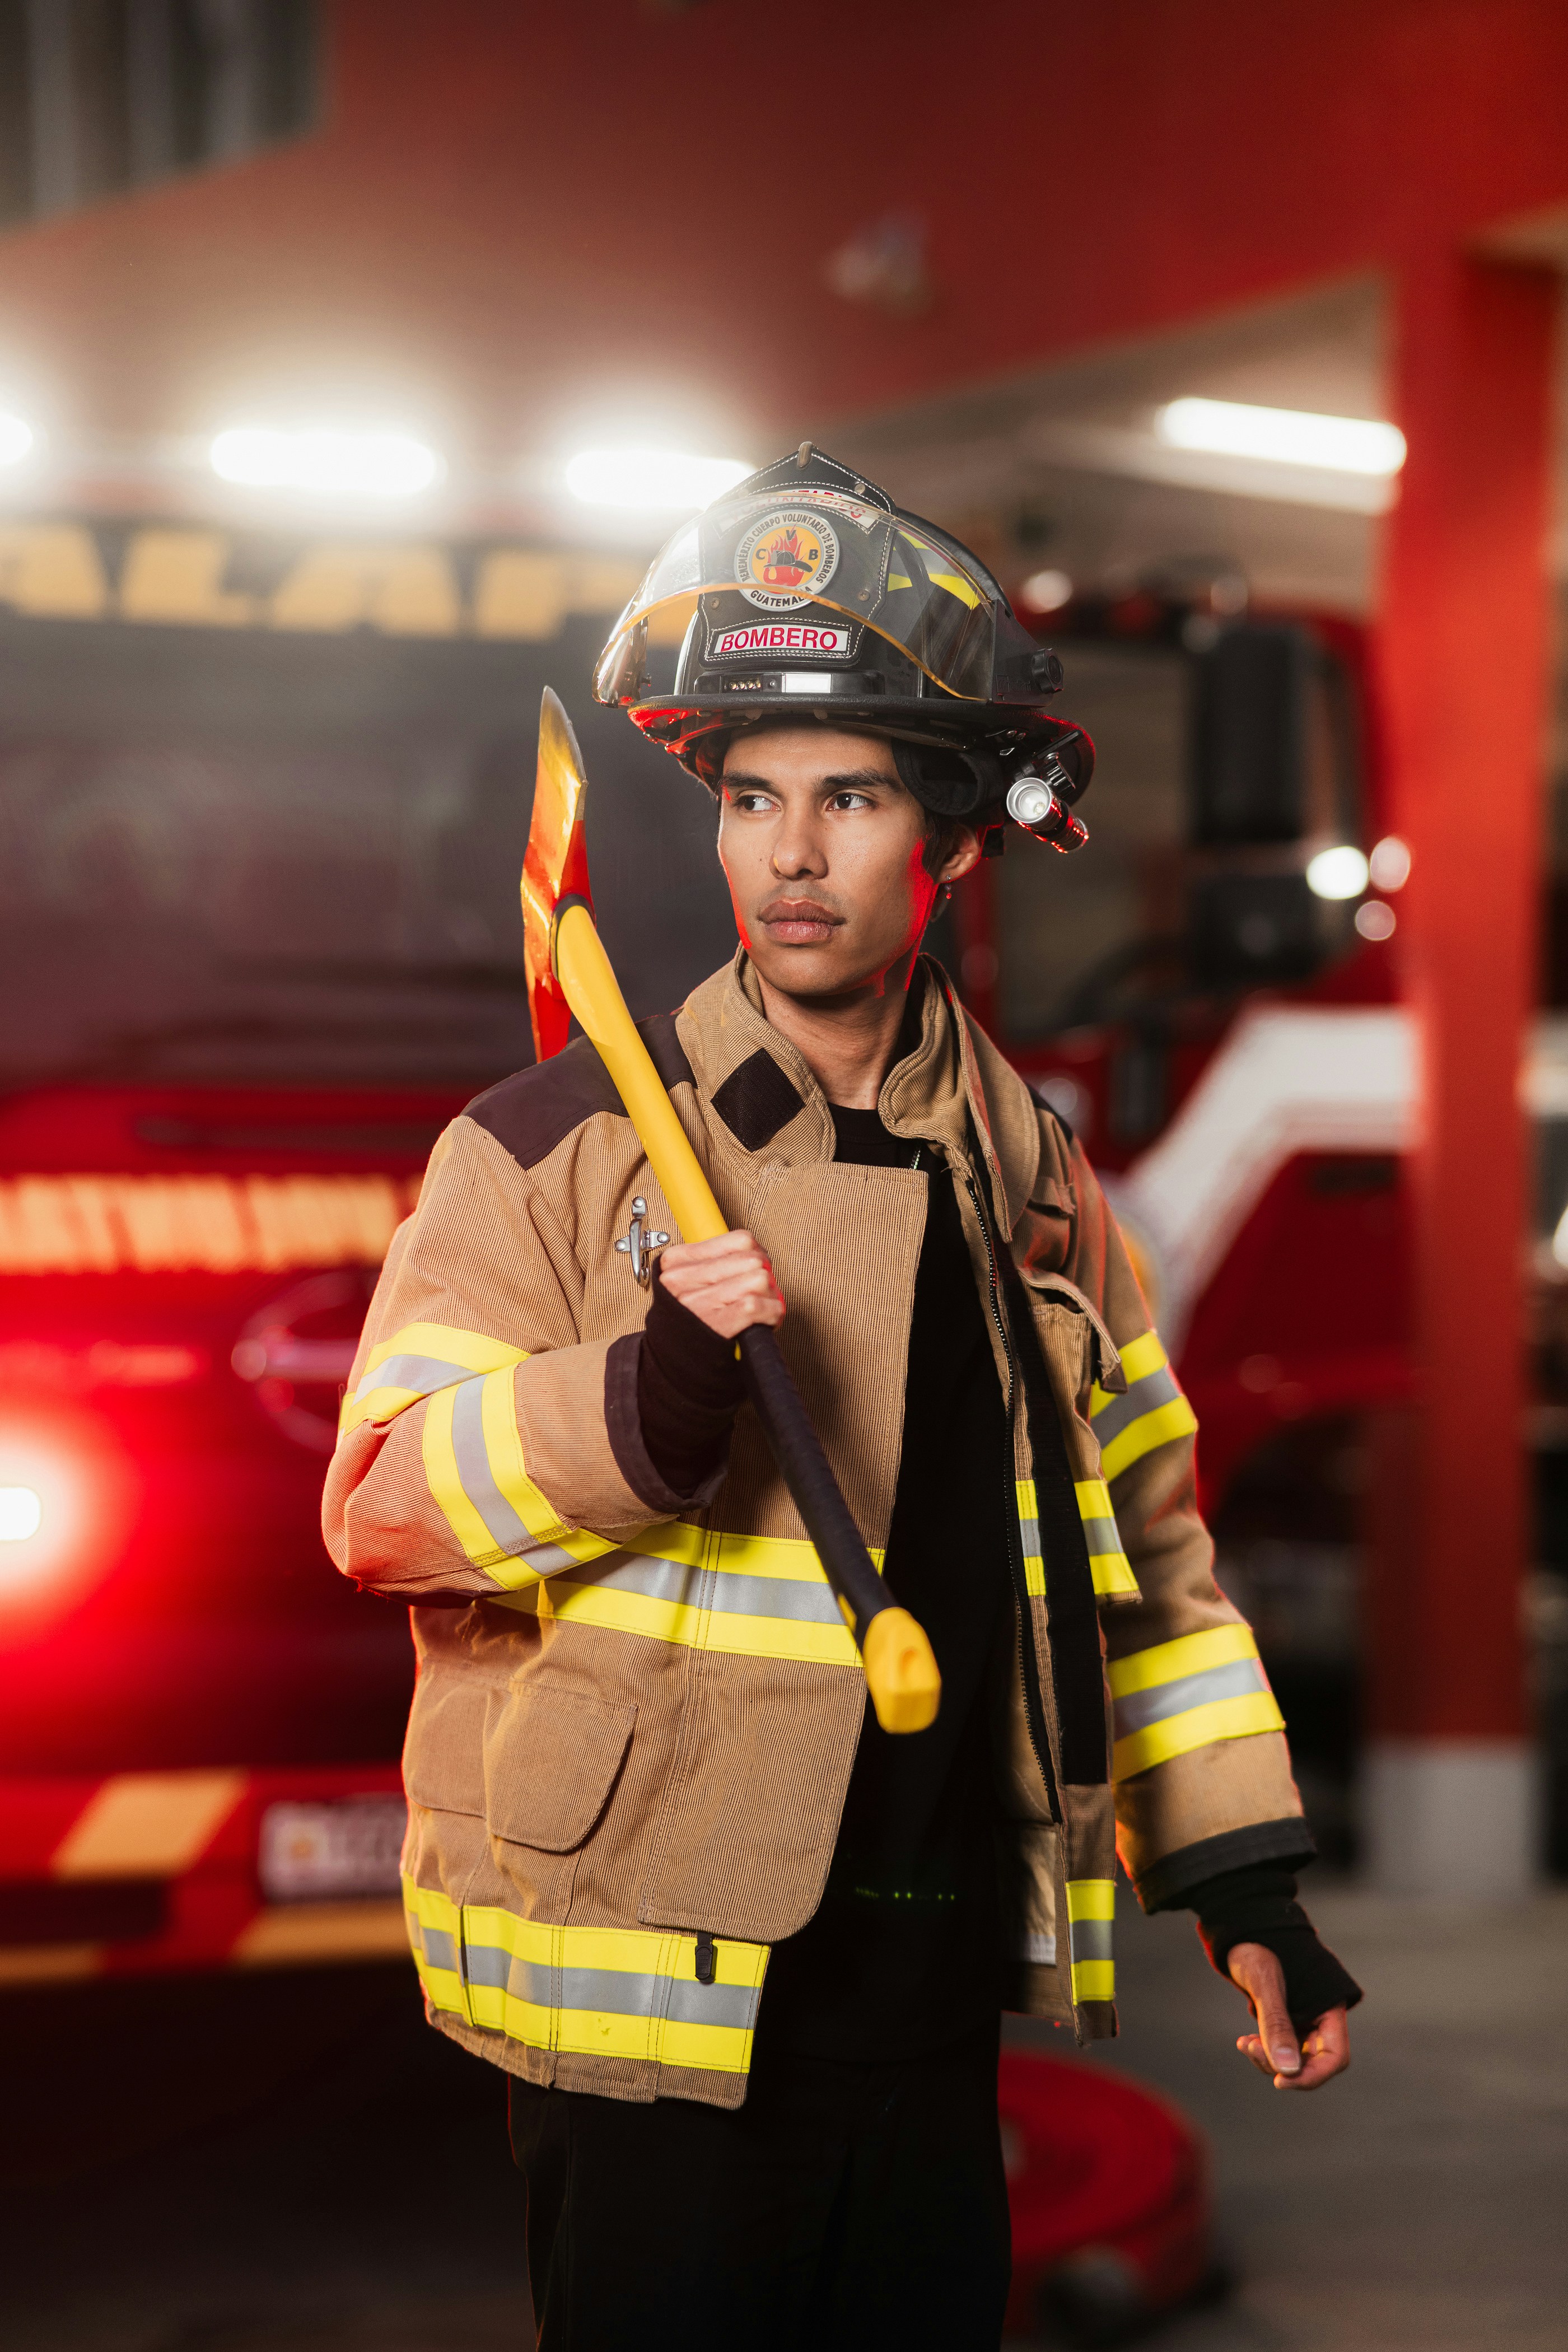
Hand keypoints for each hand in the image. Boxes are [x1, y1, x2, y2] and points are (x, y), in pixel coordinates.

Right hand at [658, 1230, 784, 1340]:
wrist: (670, 1367)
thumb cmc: (685, 1325)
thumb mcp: (686, 1285)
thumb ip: (712, 1264)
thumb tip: (756, 1253)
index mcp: (676, 1262)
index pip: (739, 1240)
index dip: (757, 1256)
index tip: (754, 1272)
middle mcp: (683, 1279)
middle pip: (753, 1259)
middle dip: (764, 1277)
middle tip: (760, 1294)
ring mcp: (698, 1301)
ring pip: (759, 1279)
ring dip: (769, 1297)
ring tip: (761, 1310)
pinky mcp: (717, 1322)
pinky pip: (758, 1305)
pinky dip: (772, 1313)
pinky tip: (766, 1320)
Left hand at [1227, 1941, 1349, 2090]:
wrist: (1241, 1929)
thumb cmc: (1258, 1946)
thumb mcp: (1265, 1983)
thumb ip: (1276, 2025)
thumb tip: (1287, 2073)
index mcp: (1329, 2006)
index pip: (1335, 2057)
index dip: (1312, 2076)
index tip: (1281, 2082)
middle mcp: (1321, 2017)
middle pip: (1315, 2063)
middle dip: (1284, 2067)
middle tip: (1252, 2049)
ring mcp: (1304, 2020)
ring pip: (1295, 2060)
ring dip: (1270, 2060)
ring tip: (1245, 2043)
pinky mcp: (1287, 2020)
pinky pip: (1281, 2049)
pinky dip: (1264, 2051)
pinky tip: (1245, 2042)